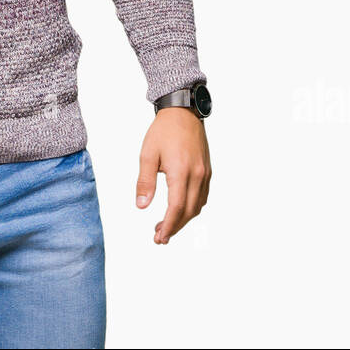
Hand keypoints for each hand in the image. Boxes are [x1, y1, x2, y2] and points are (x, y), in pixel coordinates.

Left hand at [137, 105, 210, 243]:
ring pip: (198, 206)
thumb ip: (145, 181)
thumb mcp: (148, 154)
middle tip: (159, 237)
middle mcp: (197, 175)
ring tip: (166, 226)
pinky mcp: (207, 170)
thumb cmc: (163, 131)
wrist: (183, 112)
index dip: (168, 226)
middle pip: (189, 211)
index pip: (177, 208)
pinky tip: (181, 209)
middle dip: (174, 227)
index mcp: (181, 171)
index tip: (159, 237)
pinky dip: (192, 208)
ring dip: (184, 219)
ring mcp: (205, 173)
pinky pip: (203, 196)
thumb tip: (142, 206)